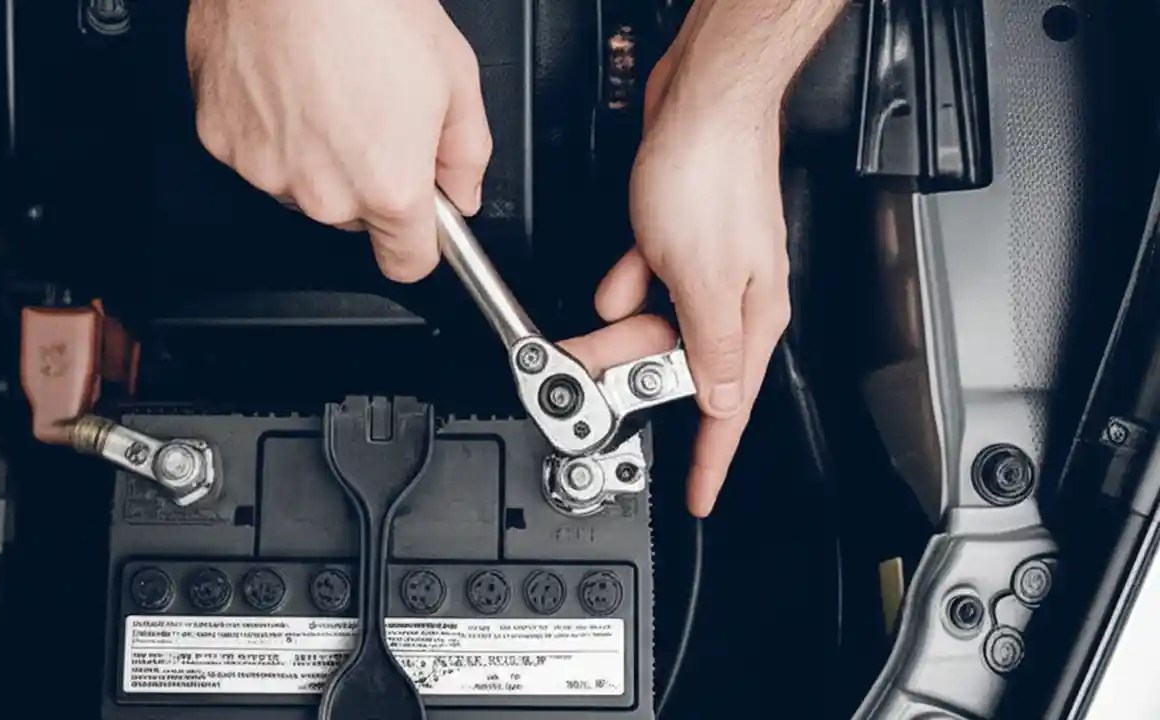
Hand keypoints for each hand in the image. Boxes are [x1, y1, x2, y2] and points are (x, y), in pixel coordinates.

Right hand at [186, 0, 491, 281]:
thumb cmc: (370, 5)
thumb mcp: (457, 77)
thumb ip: (466, 153)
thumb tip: (462, 189)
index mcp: (389, 187)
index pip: (408, 264)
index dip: (421, 241)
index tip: (423, 220)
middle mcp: (324, 193)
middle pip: (354, 220)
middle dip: (369, 179)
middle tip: (374, 112)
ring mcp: (266, 171)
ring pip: (303, 186)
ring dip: (316, 154)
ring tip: (329, 86)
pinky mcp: (221, 141)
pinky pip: (256, 153)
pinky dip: (271, 127)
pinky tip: (289, 80)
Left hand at [567, 17, 792, 517]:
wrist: (701, 103)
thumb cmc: (713, 176)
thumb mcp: (703, 280)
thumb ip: (710, 350)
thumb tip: (721, 401)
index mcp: (750, 319)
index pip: (729, 407)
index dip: (710, 458)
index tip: (697, 494)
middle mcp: (734, 300)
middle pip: (676, 364)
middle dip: (626, 372)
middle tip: (585, 374)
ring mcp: (706, 269)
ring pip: (655, 324)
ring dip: (617, 327)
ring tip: (589, 327)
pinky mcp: (679, 241)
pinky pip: (645, 283)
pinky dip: (625, 283)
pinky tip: (617, 276)